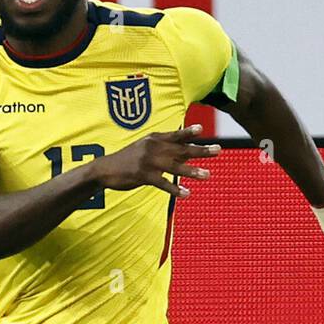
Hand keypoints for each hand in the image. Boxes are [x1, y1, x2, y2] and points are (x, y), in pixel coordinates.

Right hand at [95, 124, 220, 195]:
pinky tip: (186, 194)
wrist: (105, 170)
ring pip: (175, 166)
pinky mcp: (143, 176)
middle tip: (218, 150)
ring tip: (207, 175)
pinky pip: (163, 184)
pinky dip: (175, 189)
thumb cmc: (126, 160)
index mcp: (154, 139)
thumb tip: (184, 150)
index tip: (201, 129)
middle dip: (200, 150)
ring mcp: (148, 162)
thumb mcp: (143, 147)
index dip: (188, 132)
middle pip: (181, 149)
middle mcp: (153, 148)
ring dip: (192, 171)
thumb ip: (162, 147)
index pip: (175, 135)